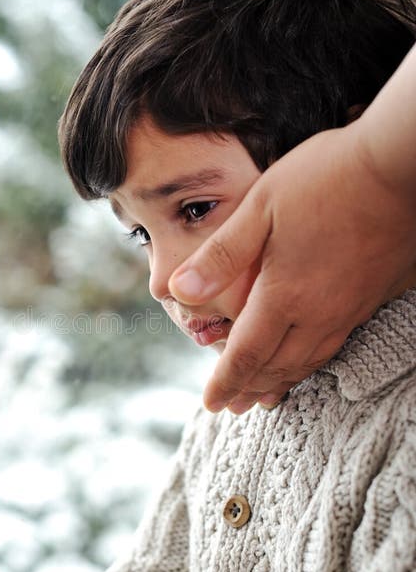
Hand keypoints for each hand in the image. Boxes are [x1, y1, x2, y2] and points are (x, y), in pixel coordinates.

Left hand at [169, 121, 415, 413]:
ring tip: (266, 395)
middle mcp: (319, 312)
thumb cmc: (326, 177)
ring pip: (311, 360)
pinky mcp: (373, 296)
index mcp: (285, 293)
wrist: (400, 165)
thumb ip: (221, 255)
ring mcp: (351, 307)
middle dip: (251, 388)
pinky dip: (312, 362)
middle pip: (279, 366)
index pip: (247, 354)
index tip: (212, 405)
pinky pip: (337, 344)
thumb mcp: (261, 207)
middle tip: (233, 407)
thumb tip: (178, 291)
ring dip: (282, 381)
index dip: (226, 382)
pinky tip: (309, 357)